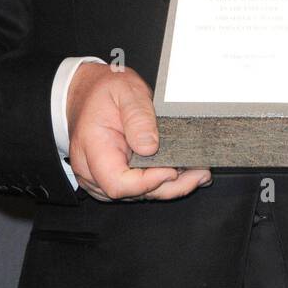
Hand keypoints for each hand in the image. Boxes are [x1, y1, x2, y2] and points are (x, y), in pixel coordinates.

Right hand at [66, 63, 210, 201]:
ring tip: (198, 172)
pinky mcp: (111, 178)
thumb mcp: (125, 92)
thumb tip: (149, 147)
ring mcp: (99, 178)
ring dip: (169, 187)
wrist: (87, 93)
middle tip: (200, 172)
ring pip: (138, 195)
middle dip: (169, 186)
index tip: (173, 169)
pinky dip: (161, 183)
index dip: (148, 183)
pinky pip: (137, 189)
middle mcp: (91, 170)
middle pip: (132, 194)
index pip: (117, 183)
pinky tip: (182, 173)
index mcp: (93, 148)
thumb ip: (138, 117)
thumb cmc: (103, 92)